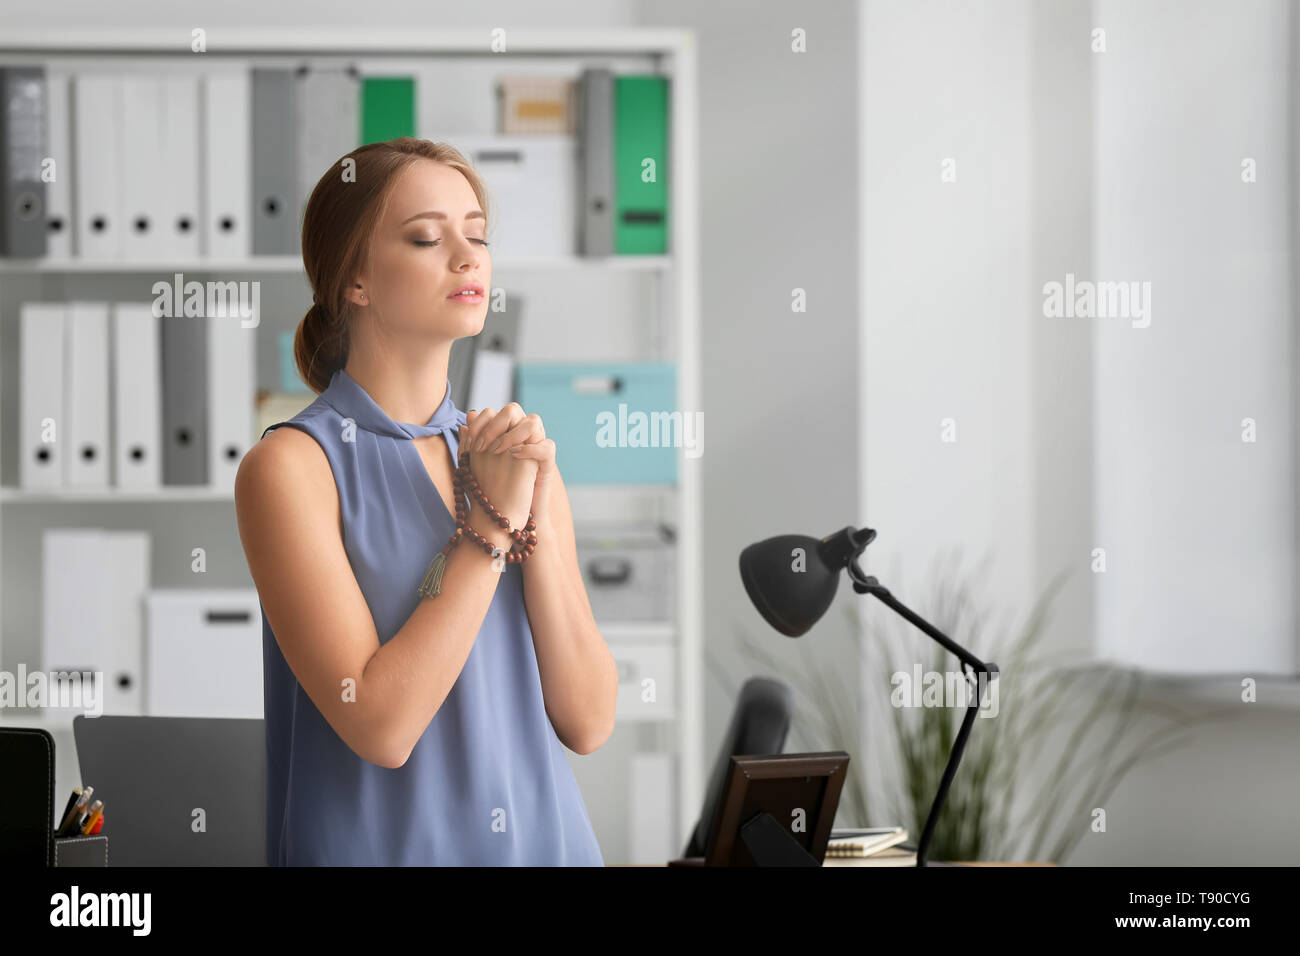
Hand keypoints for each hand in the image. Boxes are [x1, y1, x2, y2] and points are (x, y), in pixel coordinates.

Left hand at [461, 404, 537, 531]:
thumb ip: (472, 441)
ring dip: (512, 433)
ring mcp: (536, 448)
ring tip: (498, 452)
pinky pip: (547, 446)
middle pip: (514, 409)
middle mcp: (521, 437)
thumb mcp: (477, 464)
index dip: (481, 421)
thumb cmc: (490, 491)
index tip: (471, 442)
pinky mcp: (547, 465)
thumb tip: (467, 419)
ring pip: (534, 421)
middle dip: (494, 424)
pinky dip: (531, 448)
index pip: (495, 412)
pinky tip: (514, 456)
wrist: (504, 518)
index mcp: (504, 434)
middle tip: (483, 447)